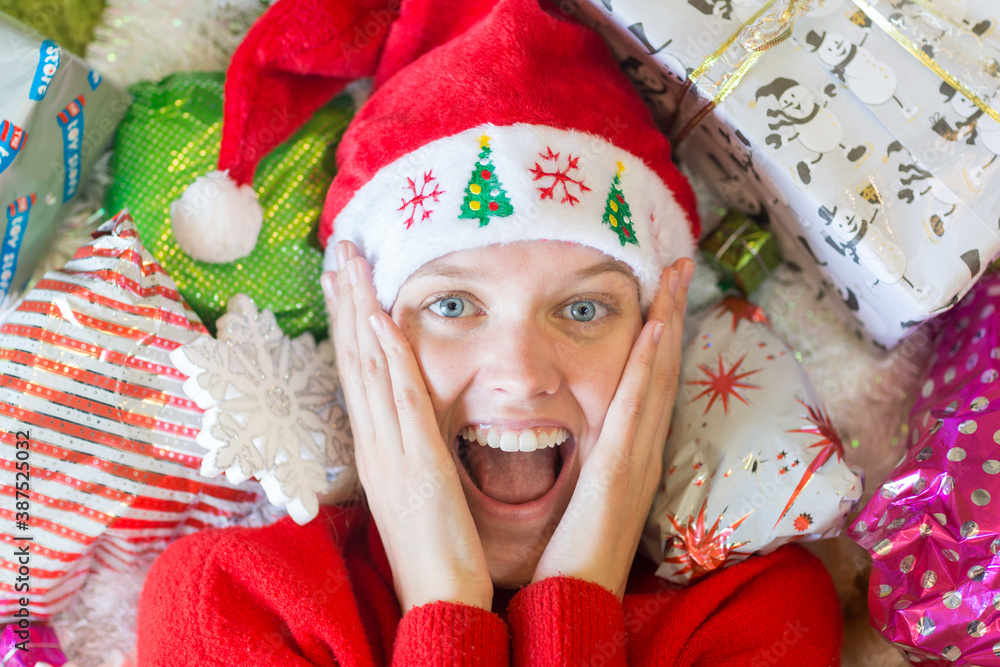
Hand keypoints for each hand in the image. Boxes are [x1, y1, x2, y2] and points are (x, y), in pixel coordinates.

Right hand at [324, 241, 492, 611]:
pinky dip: (387, 356)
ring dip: (358, 310)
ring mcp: (389, 450)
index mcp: (374, 448)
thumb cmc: (432, 545)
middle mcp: (372, 442)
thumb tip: (409, 418)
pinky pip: (399, 398)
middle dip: (345, 300)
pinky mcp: (416, 460)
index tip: (343, 279)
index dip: (346, 322)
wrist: (439, 594)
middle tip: (339, 249)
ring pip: (368, 367)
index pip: (354, 373)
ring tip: (351, 262)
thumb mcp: (414, 487)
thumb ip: (409, 448)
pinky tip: (380, 319)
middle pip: (352, 359)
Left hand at [531, 258, 693, 597]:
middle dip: (672, 315)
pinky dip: (650, 366)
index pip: (645, 381)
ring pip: (656, 377)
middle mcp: (641, 448)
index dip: (658, 335)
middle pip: (660, 369)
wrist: (574, 598)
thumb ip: (582, 460)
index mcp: (627, 453)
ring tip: (674, 278)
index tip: (660, 292)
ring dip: (668, 325)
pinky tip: (656, 329)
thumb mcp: (579, 492)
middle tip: (680, 266)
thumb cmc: (569, 550)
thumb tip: (563, 430)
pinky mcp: (621, 469)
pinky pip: (637, 407)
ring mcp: (636, 457)